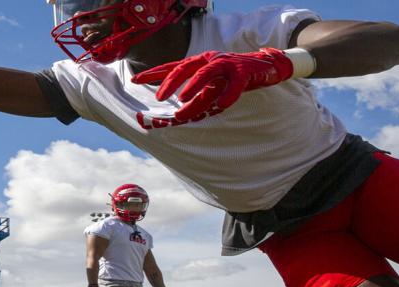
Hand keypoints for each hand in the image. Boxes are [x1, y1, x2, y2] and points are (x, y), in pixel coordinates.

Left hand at [131, 48, 293, 125]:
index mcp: (199, 62)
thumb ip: (197, 98)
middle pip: (185, 67)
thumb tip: (180, 114)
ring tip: (183, 100)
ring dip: (193, 86)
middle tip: (160, 97)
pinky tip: (223, 105)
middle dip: (171, 81)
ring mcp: (226, 65)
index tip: (135, 80)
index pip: (172, 66)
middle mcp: (209, 60)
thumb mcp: (213, 88)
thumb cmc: (233, 77)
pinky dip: (228, 95)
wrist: (263, 66)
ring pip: (206, 73)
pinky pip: (234, 85)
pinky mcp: (243, 73)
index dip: (154, 73)